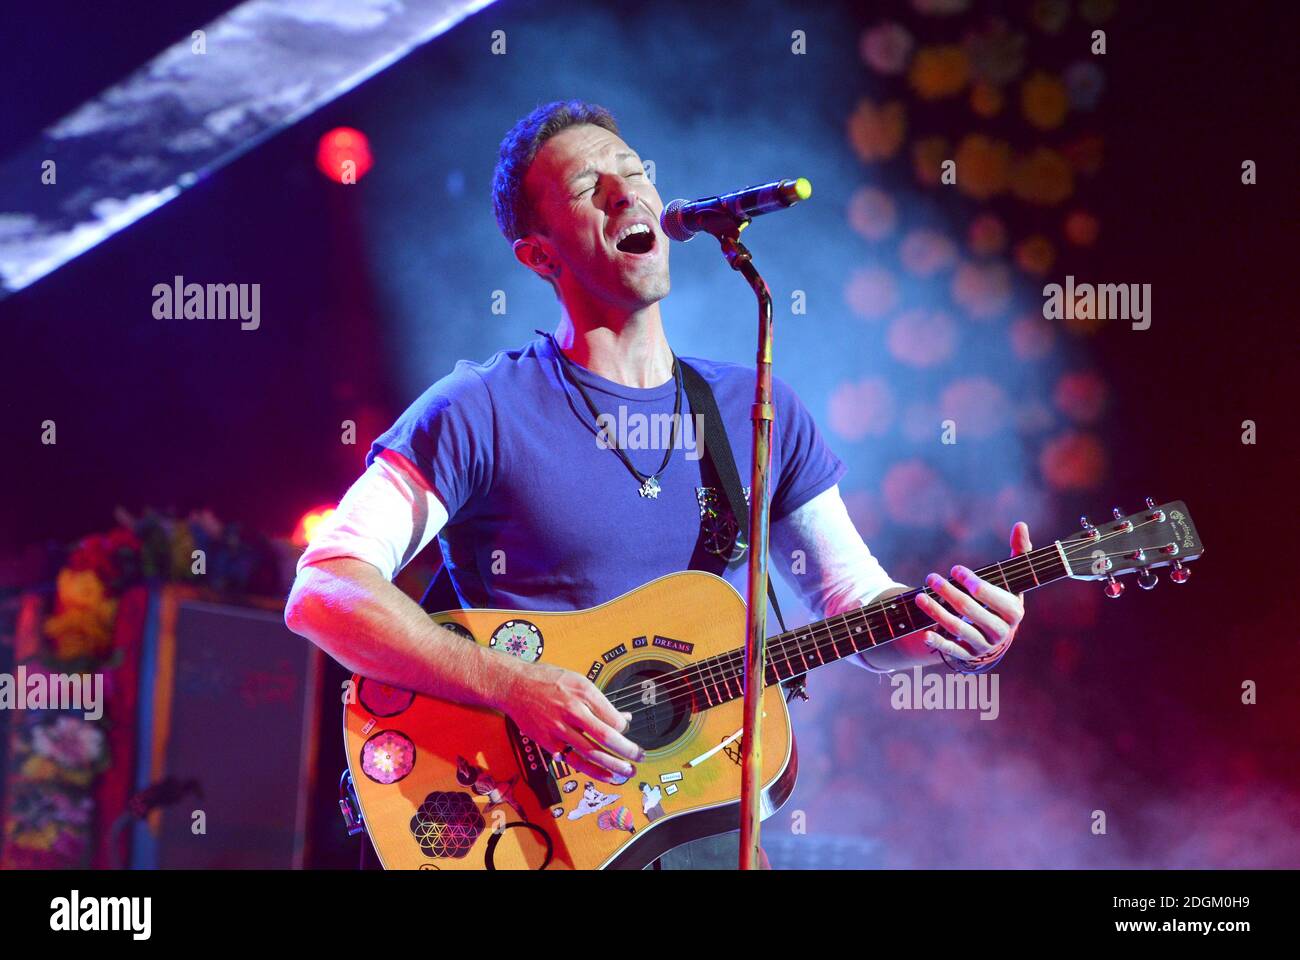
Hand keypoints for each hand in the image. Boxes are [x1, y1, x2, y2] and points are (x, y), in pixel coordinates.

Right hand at [500, 660, 645, 783]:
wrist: (514, 685)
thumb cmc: (548, 680)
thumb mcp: (578, 681)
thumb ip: (600, 702)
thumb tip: (623, 718)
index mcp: (582, 693)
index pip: (611, 717)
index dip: (624, 729)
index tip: (626, 732)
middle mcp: (571, 711)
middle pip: (604, 736)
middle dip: (626, 750)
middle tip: (639, 758)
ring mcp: (558, 729)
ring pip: (589, 753)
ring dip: (611, 765)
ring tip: (626, 772)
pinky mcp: (547, 742)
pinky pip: (572, 759)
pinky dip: (590, 770)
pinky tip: (604, 775)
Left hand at [914, 521, 1030, 663]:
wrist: (997, 634)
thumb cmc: (1002, 598)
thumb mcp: (1012, 578)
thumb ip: (1019, 552)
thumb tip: (1021, 524)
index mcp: (1014, 611)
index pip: (994, 598)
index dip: (974, 584)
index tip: (955, 569)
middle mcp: (1001, 632)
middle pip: (972, 611)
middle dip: (949, 593)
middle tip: (931, 578)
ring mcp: (984, 645)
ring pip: (959, 629)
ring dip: (937, 613)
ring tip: (919, 597)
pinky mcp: (968, 655)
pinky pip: (952, 651)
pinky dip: (938, 642)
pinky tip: (924, 633)